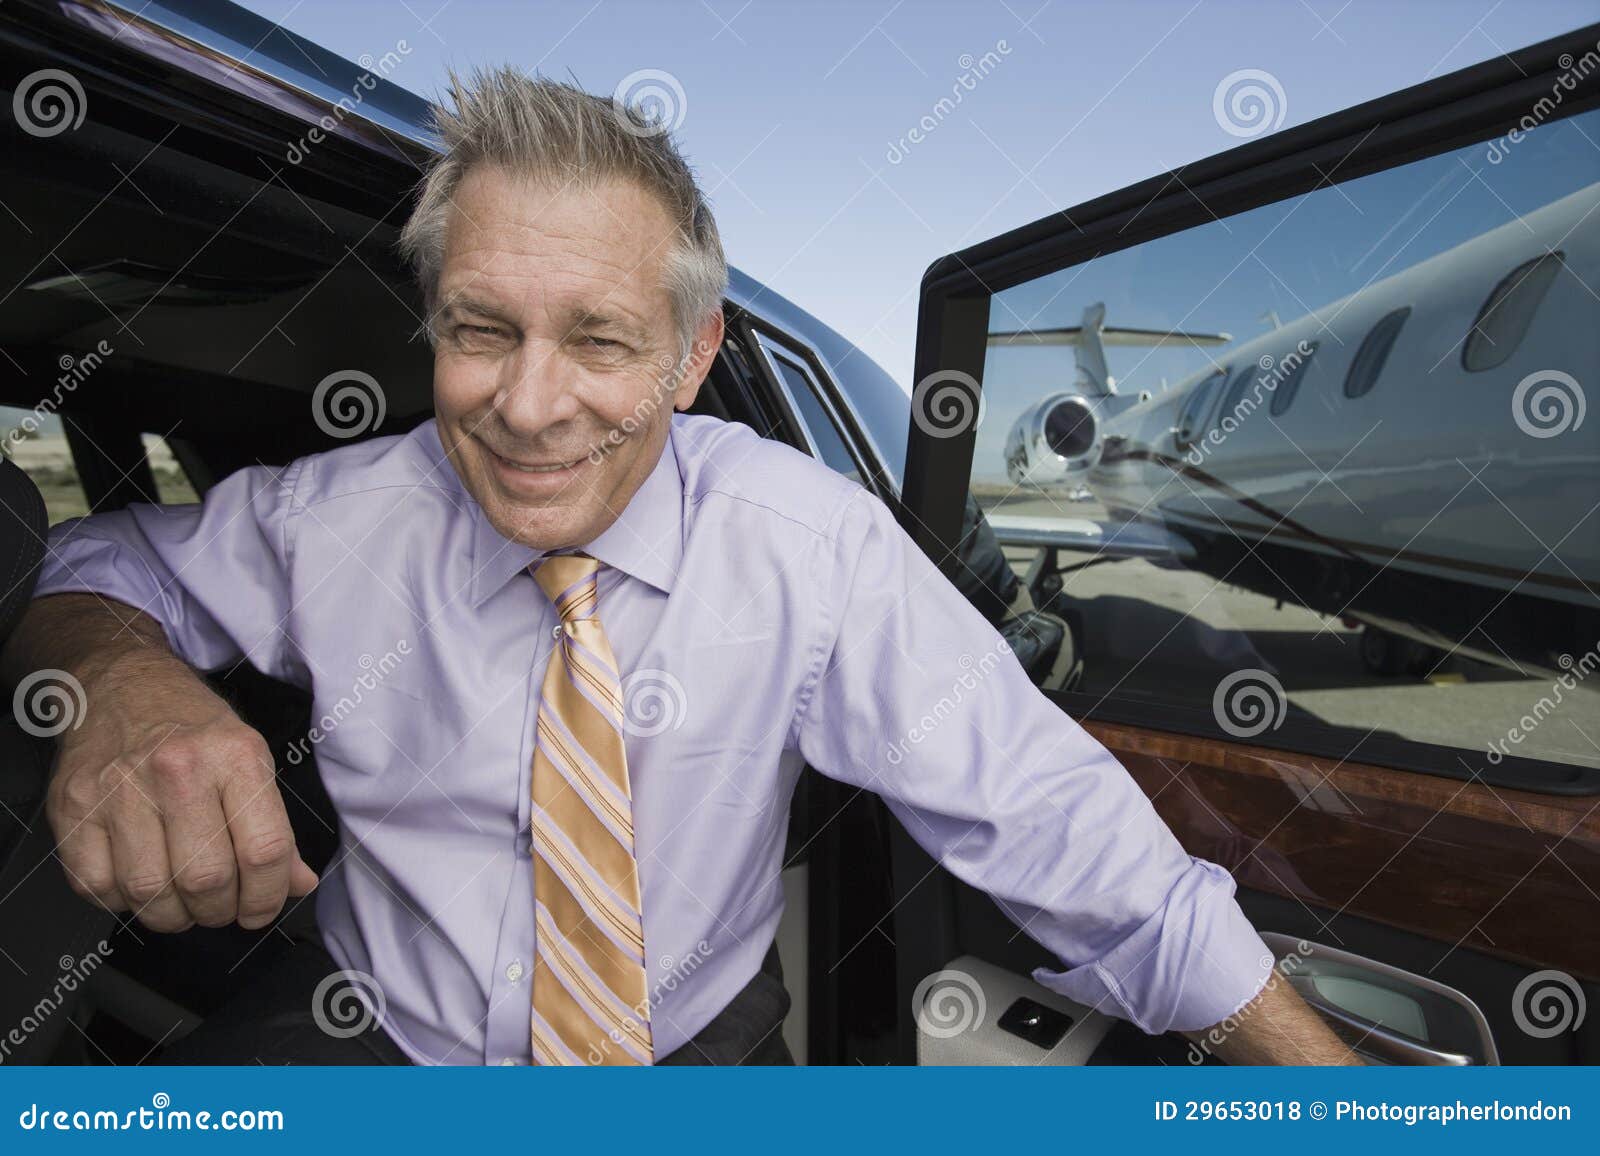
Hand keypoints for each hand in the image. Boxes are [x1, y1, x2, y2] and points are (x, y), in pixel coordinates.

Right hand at [46, 657, 317, 931]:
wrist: (120, 686)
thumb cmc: (192, 728)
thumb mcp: (251, 759)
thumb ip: (274, 827)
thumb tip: (297, 884)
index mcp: (234, 756)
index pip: (264, 850)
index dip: (268, 898)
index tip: (261, 910)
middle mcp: (177, 770)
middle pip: (207, 879)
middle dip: (220, 912)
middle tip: (221, 907)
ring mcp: (118, 789)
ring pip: (150, 891)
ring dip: (173, 915)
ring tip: (183, 902)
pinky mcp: (71, 808)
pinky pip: (97, 887)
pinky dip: (122, 902)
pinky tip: (139, 884)